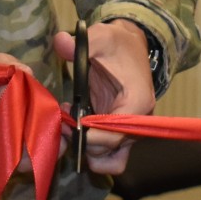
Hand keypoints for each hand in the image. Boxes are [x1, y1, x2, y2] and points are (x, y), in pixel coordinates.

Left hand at [53, 19, 154, 174]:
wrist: (129, 49)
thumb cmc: (117, 45)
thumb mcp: (100, 37)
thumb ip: (81, 43)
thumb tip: (61, 43)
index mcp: (138, 102)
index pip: (116, 133)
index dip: (90, 133)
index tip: (71, 119)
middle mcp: (139, 123)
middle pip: (110, 150)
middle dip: (82, 141)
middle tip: (64, 119)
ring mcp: (131, 133)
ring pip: (110, 161)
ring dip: (86, 151)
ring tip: (69, 127)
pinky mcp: (121, 136)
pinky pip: (109, 158)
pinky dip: (91, 152)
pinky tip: (77, 130)